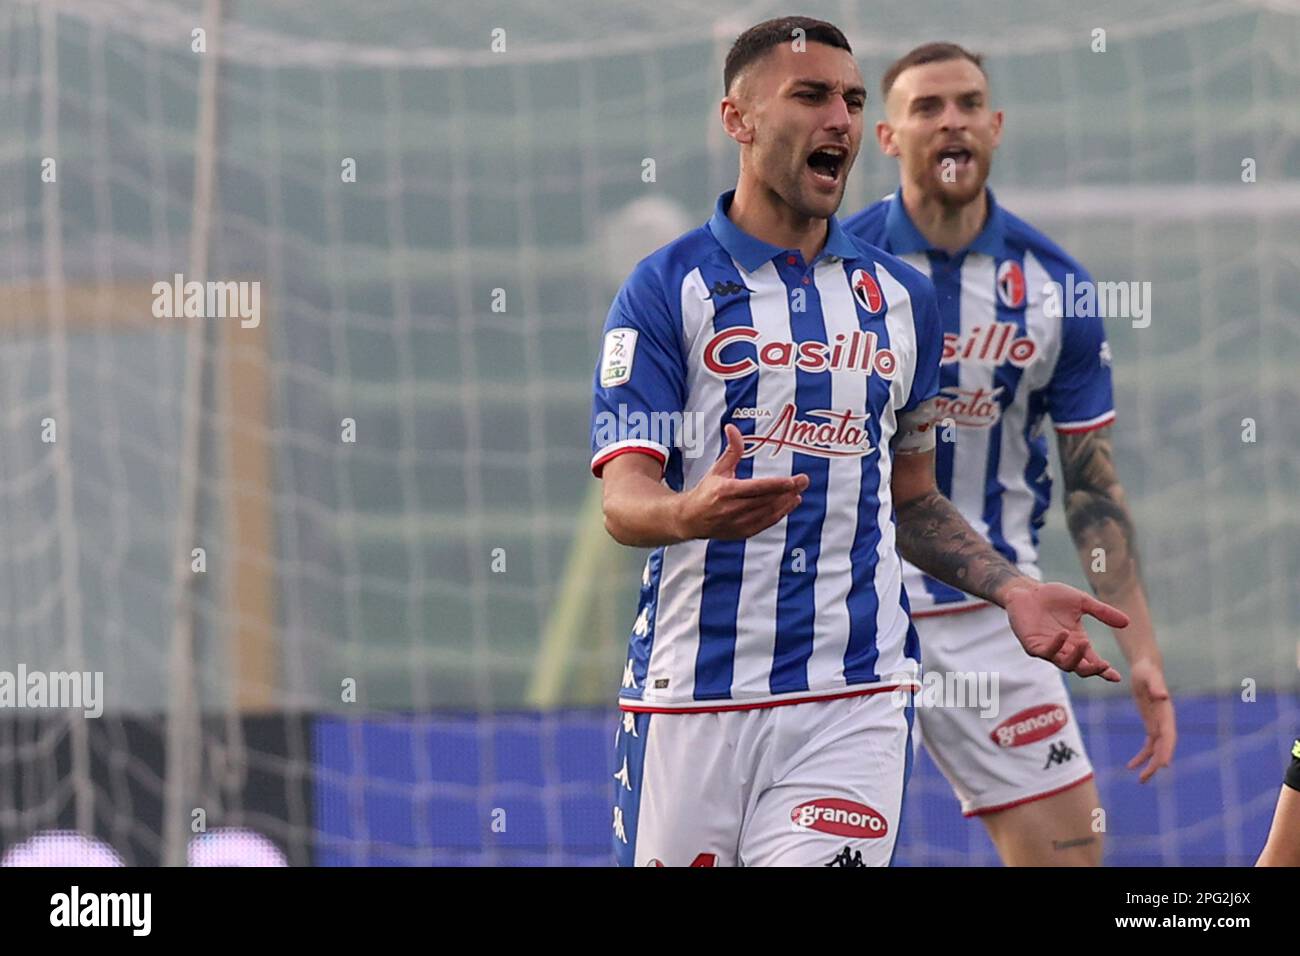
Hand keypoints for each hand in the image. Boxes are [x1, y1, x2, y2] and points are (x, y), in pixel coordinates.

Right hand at [675, 424, 808, 539]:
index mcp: (726, 490)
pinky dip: (779, 514)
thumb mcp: (718, 469)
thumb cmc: (706, 491)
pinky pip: (765, 524)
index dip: (778, 484)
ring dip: (786, 503)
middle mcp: (732, 508)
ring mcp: (737, 523)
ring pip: (768, 513)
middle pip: (767, 500)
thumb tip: (733, 428)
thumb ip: (731, 450)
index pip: (758, 487)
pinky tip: (789, 505)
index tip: (794, 479)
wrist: (690, 519)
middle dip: (788, 491)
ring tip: (798, 492)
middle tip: (804, 481)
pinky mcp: (742, 533)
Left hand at [1001, 581, 1127, 680]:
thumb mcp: (1082, 602)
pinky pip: (1046, 652)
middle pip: (1081, 669)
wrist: (1027, 590)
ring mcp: (1049, 649)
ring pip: (1065, 664)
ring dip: (1076, 658)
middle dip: (1093, 670)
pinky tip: (1063, 633)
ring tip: (1085, 642)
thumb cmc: (1053, 597)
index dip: (1104, 671)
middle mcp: (1065, 649)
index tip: (1116, 677)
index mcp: (1078, 642)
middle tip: (1103, 665)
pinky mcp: (1033, 646)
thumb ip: (1102, 612)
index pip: (1094, 661)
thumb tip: (1127, 623)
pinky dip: (1056, 645)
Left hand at [1126, 657, 1175, 781]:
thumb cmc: (1147, 671)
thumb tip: (1162, 695)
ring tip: (1140, 779)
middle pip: (1163, 747)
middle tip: (1145, 778)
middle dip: (1156, 763)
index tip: (1164, 765)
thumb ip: (1156, 685)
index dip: (1167, 750)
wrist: (1146, 667)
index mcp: (1166, 714)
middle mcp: (1165, 722)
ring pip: (1156, 750)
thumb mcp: (1149, 676)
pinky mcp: (1151, 724)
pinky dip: (1141, 756)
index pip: (1168, 736)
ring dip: (1150, 765)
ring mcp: (1159, 725)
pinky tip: (1131, 766)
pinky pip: (1148, 745)